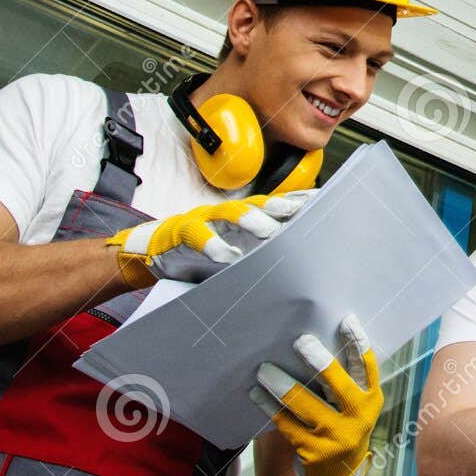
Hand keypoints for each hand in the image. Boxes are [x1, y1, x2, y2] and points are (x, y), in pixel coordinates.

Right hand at [106, 190, 312, 287]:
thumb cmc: (198, 260)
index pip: (276, 206)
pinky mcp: (180, 232)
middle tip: (303, 213)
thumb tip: (297, 273)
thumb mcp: (233, 258)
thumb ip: (258, 258)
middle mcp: (226, 214)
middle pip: (259, 203)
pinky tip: (226, 256)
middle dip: (282, 205)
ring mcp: (204, 219)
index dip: (299, 202)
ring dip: (250, 219)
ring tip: (268, 231)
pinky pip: (197, 235)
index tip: (326, 202)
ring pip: (230, 213)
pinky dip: (212, 244)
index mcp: (243, 218)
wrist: (149, 256)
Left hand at [251, 314, 382, 475]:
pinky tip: (256, 393)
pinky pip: (286, 423)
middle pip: (337, 383)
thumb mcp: (352, 405)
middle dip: (318, 360)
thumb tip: (314, 340)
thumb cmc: (341, 425)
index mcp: (370, 399)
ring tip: (263, 369)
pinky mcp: (313, 451)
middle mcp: (358, 417)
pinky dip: (269, 406)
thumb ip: (343, 380)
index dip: (358, 342)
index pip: (367, 366)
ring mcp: (335, 436)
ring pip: (305, 404)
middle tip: (299, 341)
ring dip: (282, 384)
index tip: (345, 320)